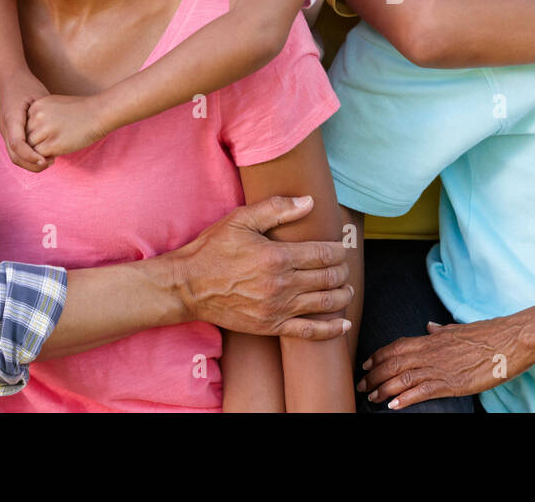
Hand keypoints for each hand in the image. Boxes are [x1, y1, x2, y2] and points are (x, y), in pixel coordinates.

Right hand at [0, 72, 52, 171]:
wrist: (9, 79)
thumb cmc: (27, 85)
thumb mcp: (39, 96)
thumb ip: (45, 114)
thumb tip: (57, 132)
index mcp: (11, 118)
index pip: (17, 144)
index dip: (31, 156)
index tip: (47, 160)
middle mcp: (5, 128)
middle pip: (14, 156)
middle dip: (31, 165)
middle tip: (51, 163)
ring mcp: (4, 131)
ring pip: (14, 156)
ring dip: (29, 163)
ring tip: (49, 161)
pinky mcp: (8, 132)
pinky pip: (15, 150)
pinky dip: (27, 157)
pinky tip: (42, 154)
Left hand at [26, 93, 109, 157]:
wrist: (100, 112)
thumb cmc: (81, 110)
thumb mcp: (55, 105)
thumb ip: (41, 117)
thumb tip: (30, 135)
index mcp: (36, 105)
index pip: (24, 125)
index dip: (34, 133)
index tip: (47, 134)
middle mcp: (37, 116)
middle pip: (25, 137)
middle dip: (35, 143)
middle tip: (49, 145)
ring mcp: (44, 130)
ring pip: (30, 148)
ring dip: (39, 152)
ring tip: (53, 150)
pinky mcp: (53, 144)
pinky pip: (39, 156)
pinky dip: (45, 158)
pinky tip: (56, 155)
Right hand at [171, 195, 352, 339]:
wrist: (187, 286)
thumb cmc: (213, 249)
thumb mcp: (241, 220)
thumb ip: (276, 208)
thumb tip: (309, 202)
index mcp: (277, 256)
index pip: (322, 254)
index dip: (338, 251)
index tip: (341, 247)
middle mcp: (282, 284)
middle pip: (327, 278)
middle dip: (342, 271)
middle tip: (345, 266)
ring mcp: (277, 308)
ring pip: (323, 303)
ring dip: (341, 295)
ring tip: (347, 289)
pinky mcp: (270, 326)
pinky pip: (308, 332)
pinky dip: (330, 329)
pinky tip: (343, 323)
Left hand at [358, 317, 525, 409]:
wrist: (510, 340)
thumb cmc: (488, 334)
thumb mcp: (459, 328)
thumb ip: (441, 330)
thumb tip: (429, 327)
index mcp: (432, 339)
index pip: (396, 346)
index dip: (378, 356)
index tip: (367, 365)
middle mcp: (431, 352)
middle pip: (393, 363)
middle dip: (374, 376)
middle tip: (362, 386)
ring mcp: (440, 367)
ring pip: (402, 377)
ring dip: (383, 389)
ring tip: (372, 398)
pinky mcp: (451, 383)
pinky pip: (422, 391)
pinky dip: (405, 398)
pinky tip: (393, 405)